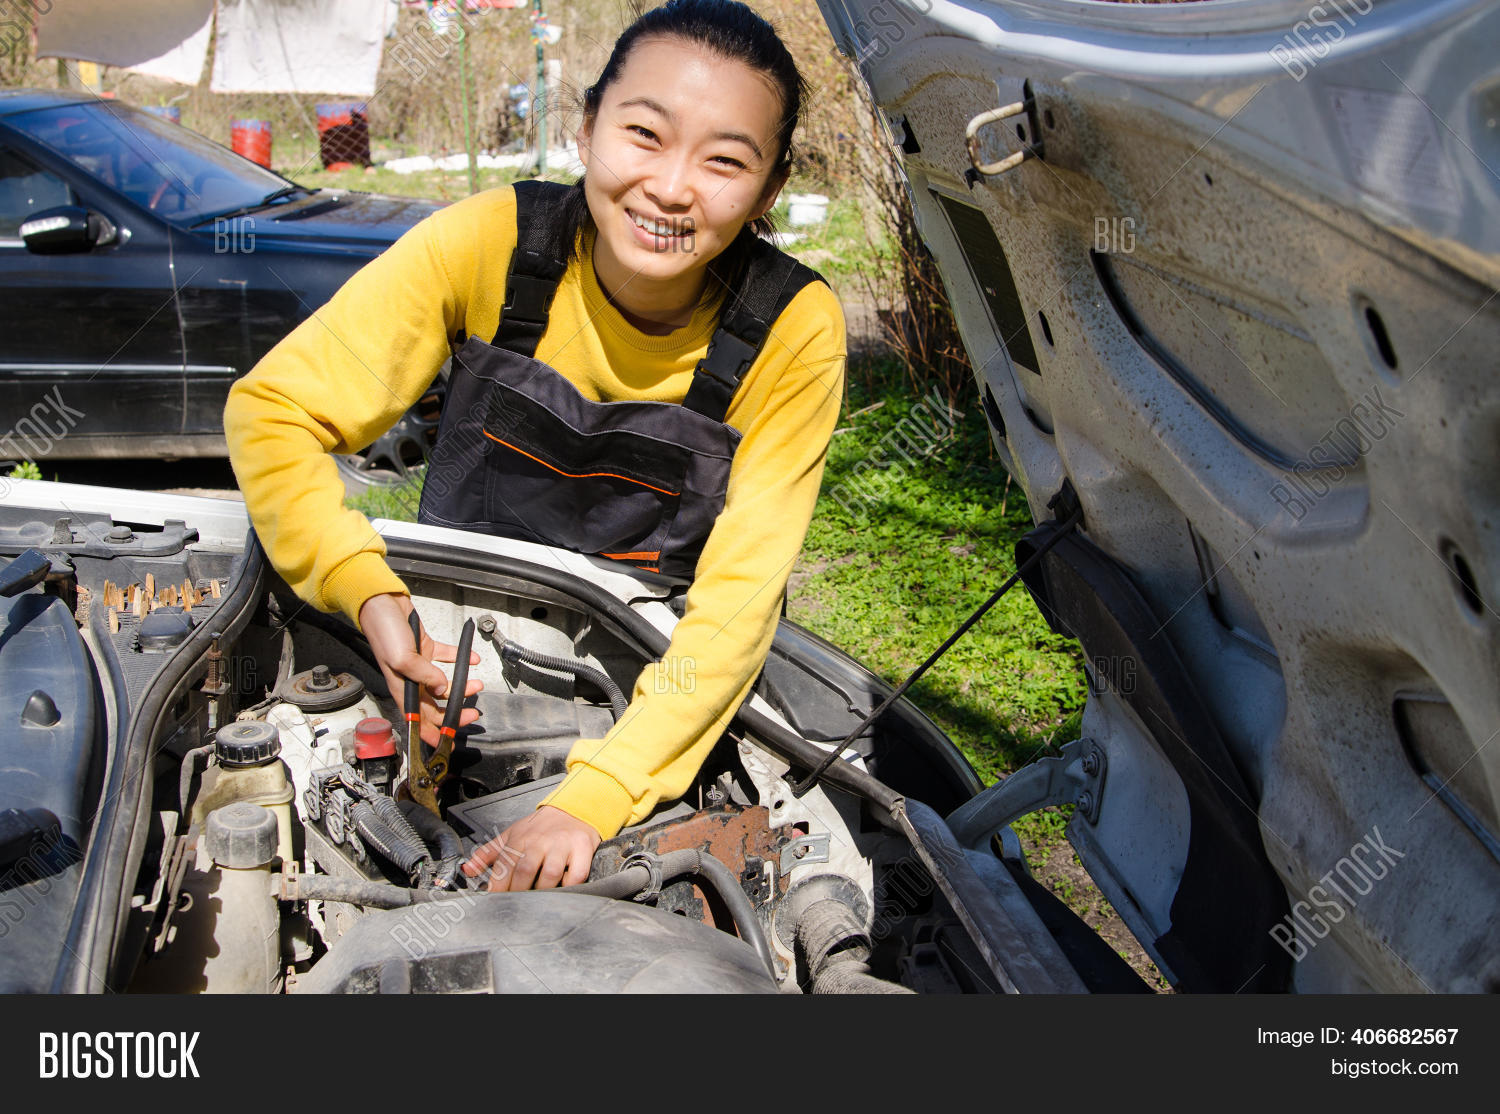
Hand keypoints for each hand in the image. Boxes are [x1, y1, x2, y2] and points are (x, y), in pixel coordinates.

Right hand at [359, 592, 481, 745]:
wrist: (383, 603)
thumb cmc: (384, 631)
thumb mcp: (402, 658)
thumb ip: (424, 676)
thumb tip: (442, 688)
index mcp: (401, 688)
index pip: (417, 719)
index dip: (431, 733)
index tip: (447, 743)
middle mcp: (410, 680)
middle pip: (434, 705)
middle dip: (454, 712)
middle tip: (471, 714)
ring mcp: (419, 664)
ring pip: (443, 684)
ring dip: (461, 686)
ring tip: (476, 684)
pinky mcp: (425, 648)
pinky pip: (446, 658)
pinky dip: (460, 660)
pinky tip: (471, 660)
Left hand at [461, 806, 600, 890]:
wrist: (573, 809)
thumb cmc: (541, 827)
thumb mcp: (512, 835)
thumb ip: (488, 854)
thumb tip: (468, 870)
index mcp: (520, 839)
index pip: (504, 866)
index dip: (498, 887)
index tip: (495, 902)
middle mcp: (540, 841)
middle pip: (525, 871)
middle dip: (518, 892)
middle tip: (517, 907)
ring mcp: (562, 845)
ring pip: (549, 874)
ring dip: (543, 891)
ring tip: (539, 901)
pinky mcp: (582, 849)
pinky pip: (577, 874)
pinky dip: (569, 886)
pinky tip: (563, 889)